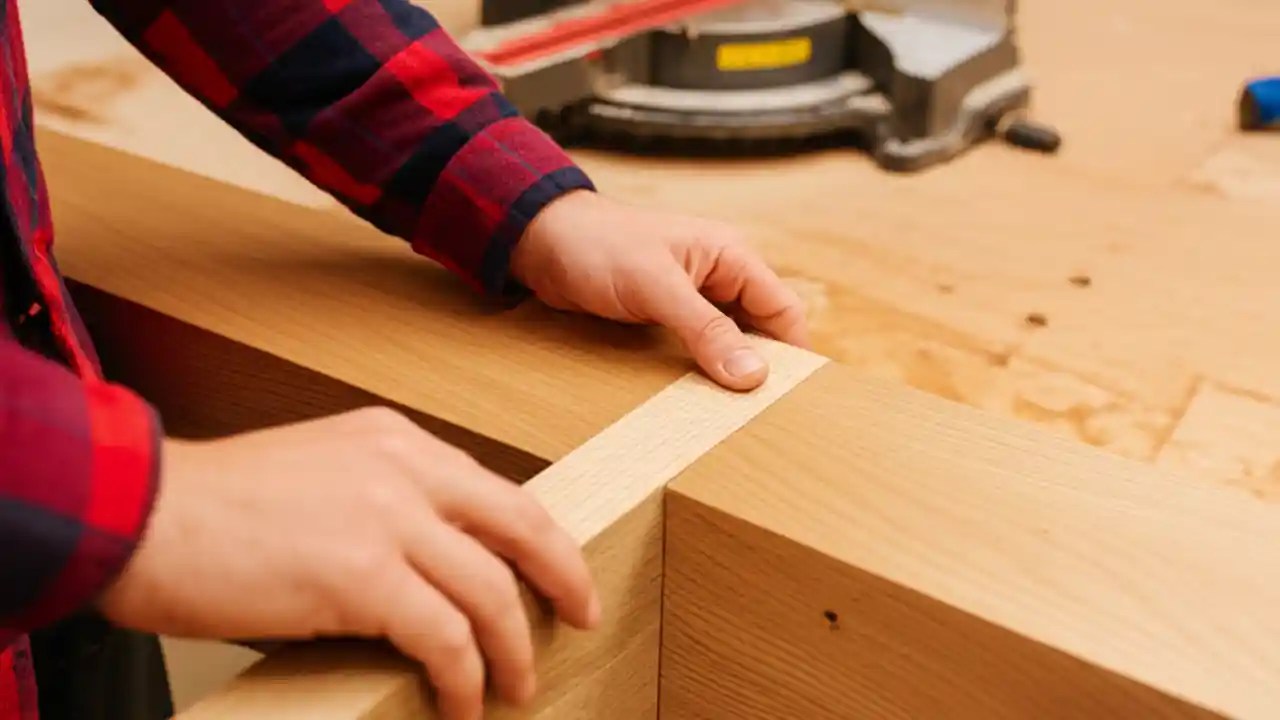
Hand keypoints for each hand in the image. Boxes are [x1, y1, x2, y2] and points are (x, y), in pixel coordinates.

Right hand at [97, 408, 597, 719]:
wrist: (139, 514)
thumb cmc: (214, 506)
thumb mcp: (320, 474)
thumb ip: (383, 501)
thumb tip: (431, 568)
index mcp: (395, 439)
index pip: (495, 490)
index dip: (538, 537)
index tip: (560, 572)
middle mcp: (404, 468)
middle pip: (521, 525)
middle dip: (564, 578)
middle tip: (584, 618)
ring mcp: (386, 518)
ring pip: (491, 591)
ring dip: (513, 649)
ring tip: (517, 687)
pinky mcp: (361, 575)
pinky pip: (445, 637)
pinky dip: (465, 677)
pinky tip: (462, 703)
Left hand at [511, 191, 809, 390]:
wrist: (540, 239)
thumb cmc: (597, 245)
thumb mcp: (656, 288)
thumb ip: (705, 329)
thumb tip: (752, 374)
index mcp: (730, 255)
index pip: (782, 310)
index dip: (792, 354)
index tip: (794, 398)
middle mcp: (718, 276)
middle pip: (760, 331)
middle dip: (762, 368)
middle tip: (762, 417)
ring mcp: (691, 298)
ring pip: (728, 343)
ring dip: (728, 373)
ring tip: (732, 416)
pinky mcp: (665, 315)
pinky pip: (696, 348)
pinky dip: (700, 371)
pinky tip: (697, 400)